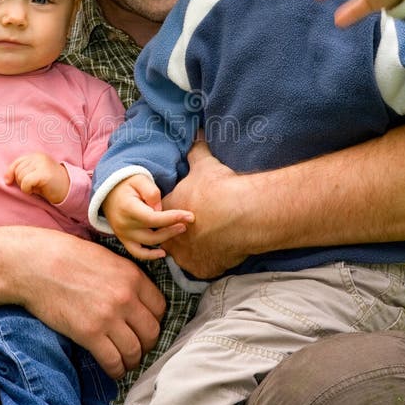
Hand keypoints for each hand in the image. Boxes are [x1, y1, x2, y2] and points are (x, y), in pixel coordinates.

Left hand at [5, 153, 69, 203]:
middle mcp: (39, 157)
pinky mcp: (44, 174)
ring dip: (25, 186)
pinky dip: (27, 189)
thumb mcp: (35, 174)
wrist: (68, 189)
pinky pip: (25, 183)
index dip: (10, 173)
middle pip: (17, 170)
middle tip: (33, 186)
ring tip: (36, 187)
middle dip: (21, 181)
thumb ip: (23, 171)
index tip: (8, 181)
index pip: (16, 162)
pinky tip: (35, 191)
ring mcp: (42, 164)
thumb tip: (6, 179)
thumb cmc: (50, 184)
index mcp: (36, 155)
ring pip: (20, 176)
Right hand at [16, 230, 166, 378]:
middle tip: (138, 347)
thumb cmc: (68, 257)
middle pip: (152, 332)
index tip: (145, 326)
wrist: (36, 264)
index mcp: (132, 276)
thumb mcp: (107, 259)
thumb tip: (137, 298)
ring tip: (126, 362)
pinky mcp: (89, 333)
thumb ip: (126, 278)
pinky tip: (113, 370)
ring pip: (135, 350)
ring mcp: (108, 316)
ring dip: (132, 360)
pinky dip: (116, 370)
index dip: (154, 320)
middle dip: (148, 344)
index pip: (160, 307)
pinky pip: (113, 361)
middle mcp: (125, 297)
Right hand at [102, 174, 193, 260]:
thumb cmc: (127, 183)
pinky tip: (163, 253)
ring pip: (148, 243)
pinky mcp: (124, 239)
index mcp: (128, 208)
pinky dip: (149, 255)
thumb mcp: (140, 179)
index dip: (173, 218)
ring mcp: (123, 234)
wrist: (109, 191)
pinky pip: (137, 252)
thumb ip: (151, 192)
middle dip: (172, 228)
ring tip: (180, 229)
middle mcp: (124, 224)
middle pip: (153, 233)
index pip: (154, 218)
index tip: (189, 216)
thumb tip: (159, 210)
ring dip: (166, 238)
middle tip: (187, 222)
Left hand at [162, 136, 246, 277]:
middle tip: (203, 223)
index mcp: (166, 212)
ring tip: (213, 237)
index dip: (176, 209)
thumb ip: (196, 151)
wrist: (243, 215)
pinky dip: (210, 261)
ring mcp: (185, 257)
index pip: (161, 213)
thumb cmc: (220, 188)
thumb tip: (197, 134)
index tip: (192, 206)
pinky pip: (203, 267)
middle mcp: (170, 238)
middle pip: (170, 237)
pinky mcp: (202, 270)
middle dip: (183, 231)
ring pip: (185, 254)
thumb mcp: (205, 164)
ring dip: (195, 248)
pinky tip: (221, 249)